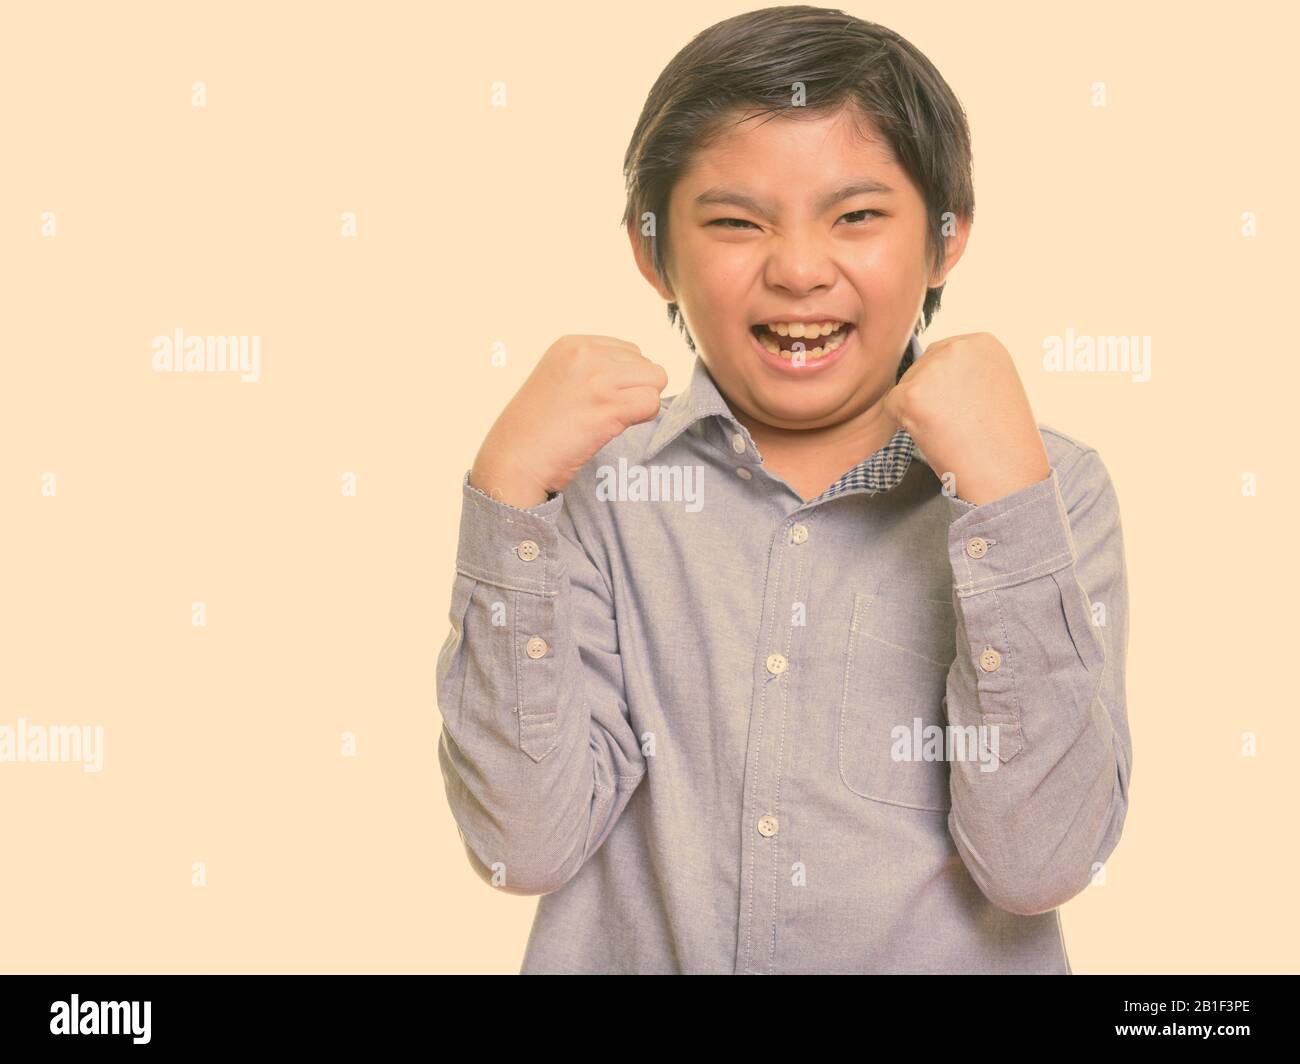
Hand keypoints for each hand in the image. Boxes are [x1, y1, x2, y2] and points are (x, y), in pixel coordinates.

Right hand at [470, 335, 668, 508]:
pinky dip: (642, 419)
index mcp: (573, 343)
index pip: (630, 350)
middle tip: (605, 412)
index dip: (625, 379)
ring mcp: (598, 378)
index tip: (599, 399)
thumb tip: (638, 375)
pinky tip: (614, 428)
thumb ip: (594, 368)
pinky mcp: (608, 405)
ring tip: (610, 419)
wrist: (514, 459)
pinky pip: (652, 403)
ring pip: (656, 381)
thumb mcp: (559, 378)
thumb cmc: (537, 428)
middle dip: (635, 390)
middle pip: (647, 364)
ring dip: (642, 404)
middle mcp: (586, 354)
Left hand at [883, 332, 1050, 505]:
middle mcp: (958, 347)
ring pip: (905, 389)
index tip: (969, 410)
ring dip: (919, 413)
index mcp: (982, 342)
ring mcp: (933, 368)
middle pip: (920, 370)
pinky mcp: (911, 394)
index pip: (942, 357)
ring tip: (953, 430)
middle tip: (960, 424)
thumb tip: (928, 376)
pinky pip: (892, 407)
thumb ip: (964, 372)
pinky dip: (906, 426)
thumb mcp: (994, 387)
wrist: (1008, 476)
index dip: (948, 390)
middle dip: (930, 399)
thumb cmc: (1002, 441)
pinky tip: (936, 436)